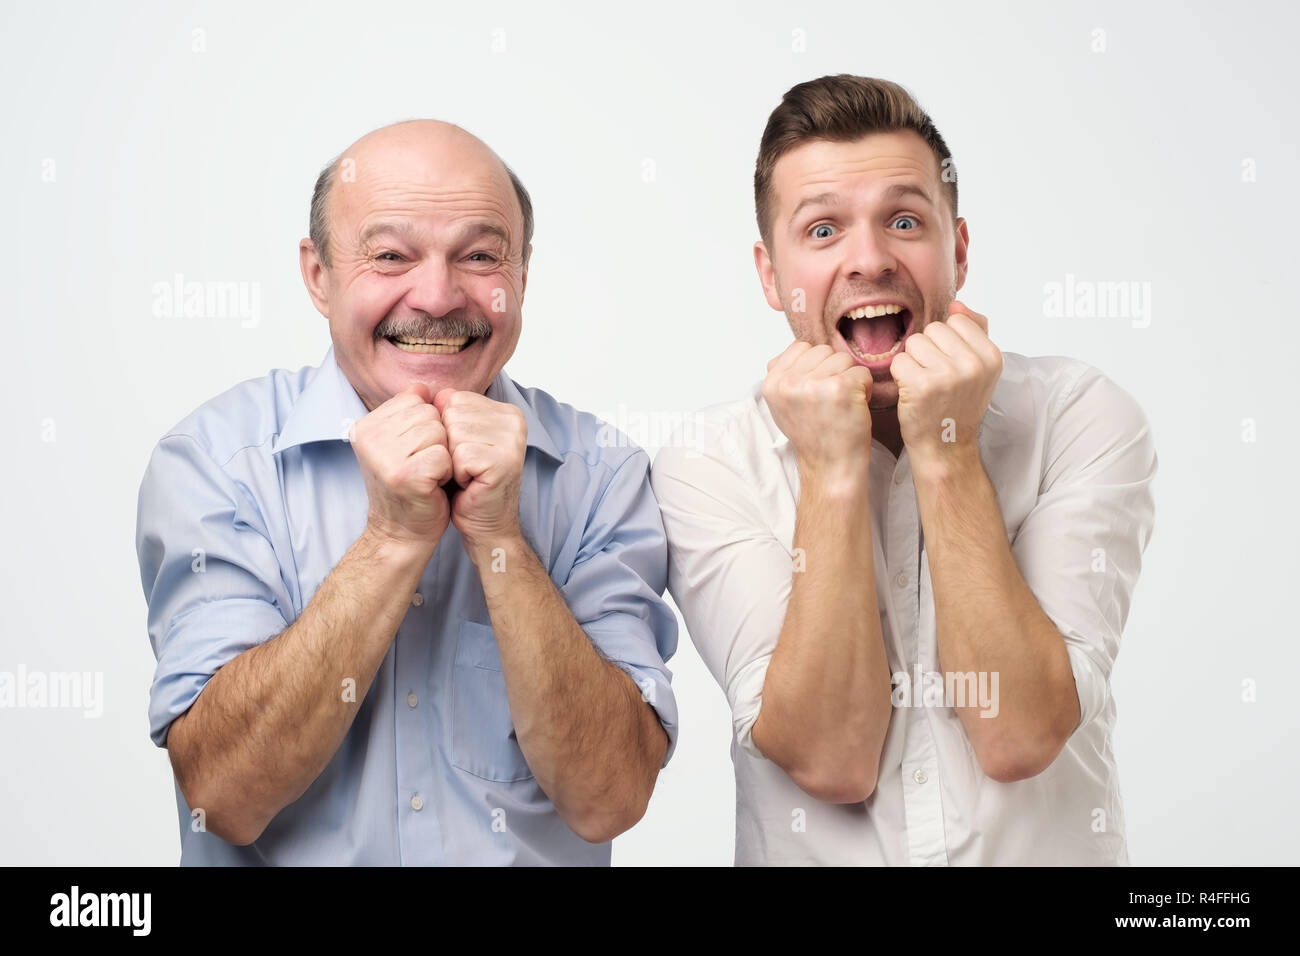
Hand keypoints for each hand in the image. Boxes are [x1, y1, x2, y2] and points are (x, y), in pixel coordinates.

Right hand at [350, 383, 453, 549]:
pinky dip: (447, 471)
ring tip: (427, 475)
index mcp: (365, 426)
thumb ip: (410, 413)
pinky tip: (433, 485)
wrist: (401, 532)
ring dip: (443, 455)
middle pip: (429, 413)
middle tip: (422, 466)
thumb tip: (425, 388)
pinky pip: (445, 454)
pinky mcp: (405, 475)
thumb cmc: (409, 486)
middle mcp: (368, 438)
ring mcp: (384, 456)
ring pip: (439, 432)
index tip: (414, 451)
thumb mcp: (401, 444)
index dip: (426, 425)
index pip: (415, 398)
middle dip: (437, 439)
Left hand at [432, 388, 527, 558]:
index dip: (447, 429)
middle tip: (465, 467)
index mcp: (505, 411)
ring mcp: (512, 440)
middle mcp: (514, 420)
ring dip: (451, 460)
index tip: (463, 452)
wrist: (485, 525)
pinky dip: (457, 473)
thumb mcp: (457, 440)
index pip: (454, 398)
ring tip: (467, 475)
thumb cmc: (469, 485)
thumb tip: (430, 393)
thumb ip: (449, 413)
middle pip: (452, 414)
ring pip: (453, 433)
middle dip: (448, 444)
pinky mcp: (504, 460)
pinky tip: (470, 484)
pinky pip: (459, 454)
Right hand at [762, 342, 874, 485]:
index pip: (800, 347)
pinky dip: (865, 389)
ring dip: (850, 379)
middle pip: (823, 350)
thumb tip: (799, 350)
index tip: (817, 389)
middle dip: (833, 370)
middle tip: (831, 399)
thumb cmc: (813, 437)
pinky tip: (854, 407)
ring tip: (842, 404)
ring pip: (843, 358)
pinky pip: (861, 372)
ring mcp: (814, 384)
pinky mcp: (840, 388)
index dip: (816, 365)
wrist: (830, 467)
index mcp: (772, 384)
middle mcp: (789, 383)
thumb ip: (786, 376)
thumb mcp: (783, 405)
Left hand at [889, 301, 1002, 466]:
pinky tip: (912, 392)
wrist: (946, 446)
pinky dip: (900, 376)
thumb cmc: (958, 405)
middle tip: (936, 378)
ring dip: (913, 362)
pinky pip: (899, 361)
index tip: (951, 366)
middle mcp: (973, 364)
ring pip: (914, 343)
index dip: (946, 342)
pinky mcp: (922, 386)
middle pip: (933, 329)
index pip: (956, 321)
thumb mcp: (979, 368)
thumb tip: (956, 303)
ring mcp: (948, 375)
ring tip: (924, 384)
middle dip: (928, 351)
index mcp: (991, 356)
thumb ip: (973, 330)